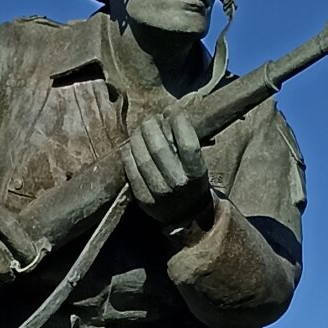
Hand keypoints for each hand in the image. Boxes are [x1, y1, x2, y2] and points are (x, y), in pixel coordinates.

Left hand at [123, 108, 214, 227]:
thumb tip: (169, 111)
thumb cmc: (193, 181)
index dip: (178, 120)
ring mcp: (159, 192)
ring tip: (141, 131)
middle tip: (151, 120)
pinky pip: (130, 169)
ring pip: (141, 156)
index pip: (187, 141)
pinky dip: (128, 153)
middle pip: (158, 147)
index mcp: (196, 173)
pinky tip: (132, 146)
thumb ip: (185, 139)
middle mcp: (178, 183)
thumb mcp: (198, 163)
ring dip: (138, 137)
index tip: (172, 111)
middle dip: (152, 126)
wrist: (187, 217)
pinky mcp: (143, 198)